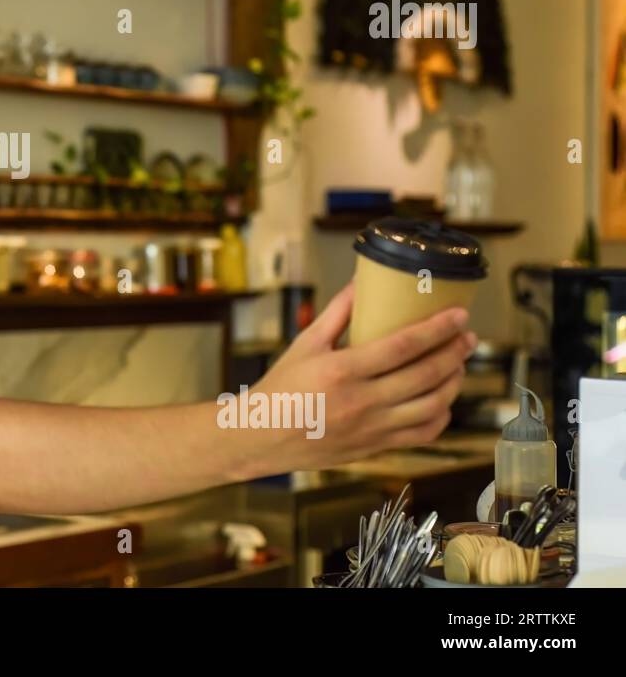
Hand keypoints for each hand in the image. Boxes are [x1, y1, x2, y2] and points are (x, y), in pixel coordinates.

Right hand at [254, 281, 475, 470]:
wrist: (262, 436)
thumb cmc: (281, 388)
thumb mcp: (305, 344)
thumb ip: (336, 314)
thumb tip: (361, 283)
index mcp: (343, 370)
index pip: (404, 346)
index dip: (437, 329)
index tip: (458, 316)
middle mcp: (362, 401)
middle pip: (426, 375)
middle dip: (454, 353)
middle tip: (468, 338)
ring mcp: (372, 428)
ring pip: (432, 406)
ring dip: (453, 383)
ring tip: (458, 366)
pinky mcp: (375, 446)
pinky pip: (422, 434)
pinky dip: (440, 416)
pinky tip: (442, 400)